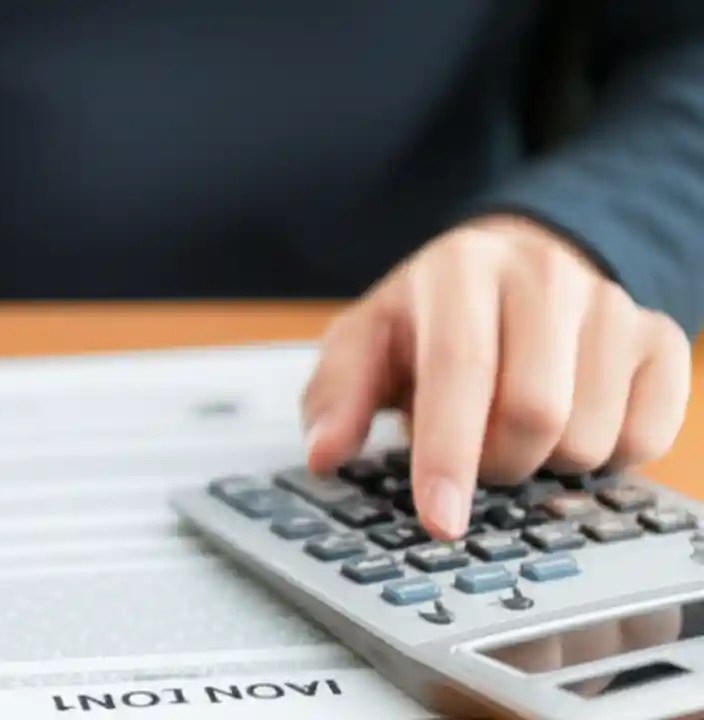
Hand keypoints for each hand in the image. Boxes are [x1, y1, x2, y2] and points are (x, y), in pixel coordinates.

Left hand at [301, 215, 691, 539]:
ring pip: (591, 434)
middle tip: (471, 458)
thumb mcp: (366, 342)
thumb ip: (336, 395)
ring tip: (512, 433)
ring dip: (544, 464)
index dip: (447, 454)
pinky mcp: (659, 337)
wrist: (511, 264)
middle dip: (494, 464)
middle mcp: (543, 275)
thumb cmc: (430, 318)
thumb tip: (324, 455)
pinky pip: (647, 435)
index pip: (460, 370)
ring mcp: (611, 303)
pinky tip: (570, 430)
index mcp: (460, 270)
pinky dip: (606, 459)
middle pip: (535, 412)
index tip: (439, 519)